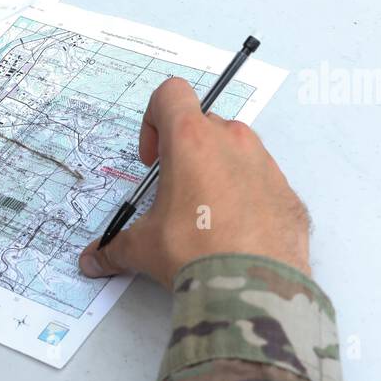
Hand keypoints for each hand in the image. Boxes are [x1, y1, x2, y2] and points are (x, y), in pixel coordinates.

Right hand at [78, 77, 310, 287]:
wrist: (253, 286)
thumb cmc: (198, 252)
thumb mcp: (144, 248)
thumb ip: (115, 247)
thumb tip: (94, 260)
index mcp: (191, 141)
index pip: (170, 94)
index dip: (153, 121)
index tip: (152, 160)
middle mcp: (232, 141)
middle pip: (203, 124)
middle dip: (185, 152)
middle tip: (175, 193)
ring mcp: (265, 163)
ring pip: (235, 150)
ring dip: (216, 171)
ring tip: (205, 216)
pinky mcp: (286, 191)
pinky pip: (261, 180)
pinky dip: (245, 196)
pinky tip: (233, 233)